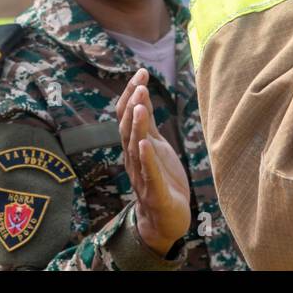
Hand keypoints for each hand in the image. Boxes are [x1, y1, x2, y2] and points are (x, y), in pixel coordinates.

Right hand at [115, 68, 191, 256]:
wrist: (165, 220)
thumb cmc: (162, 180)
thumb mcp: (156, 146)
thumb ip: (148, 124)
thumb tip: (141, 95)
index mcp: (135, 146)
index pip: (127, 115)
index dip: (132, 93)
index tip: (141, 73)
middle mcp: (134, 158)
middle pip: (127, 127)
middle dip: (132, 104)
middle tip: (140, 84)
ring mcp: (142, 175)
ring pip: (135, 147)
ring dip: (137, 125)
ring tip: (140, 105)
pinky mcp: (154, 193)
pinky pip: (148, 173)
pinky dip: (146, 157)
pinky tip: (145, 143)